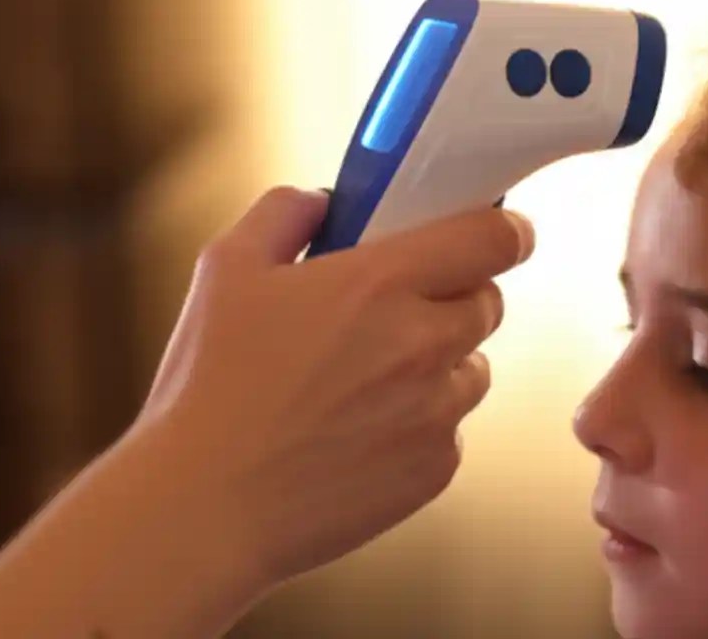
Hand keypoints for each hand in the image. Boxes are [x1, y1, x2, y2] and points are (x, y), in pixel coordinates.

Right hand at [141, 186, 534, 584]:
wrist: (205, 507)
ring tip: (366, 382)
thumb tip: (324, 201)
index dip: (501, 230)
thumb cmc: (209, 387)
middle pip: (488, 303)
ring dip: (440, 364)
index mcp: (380, 282)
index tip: (492, 233)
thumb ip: (284, 214)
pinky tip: (357, 433)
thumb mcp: (225, 269)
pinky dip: (420, 424)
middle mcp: (424, 344)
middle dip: (454, 296)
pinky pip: (450, 430)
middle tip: (395, 310)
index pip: (493, 238)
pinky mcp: (434, 470)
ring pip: (472, 370)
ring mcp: (436, 413)